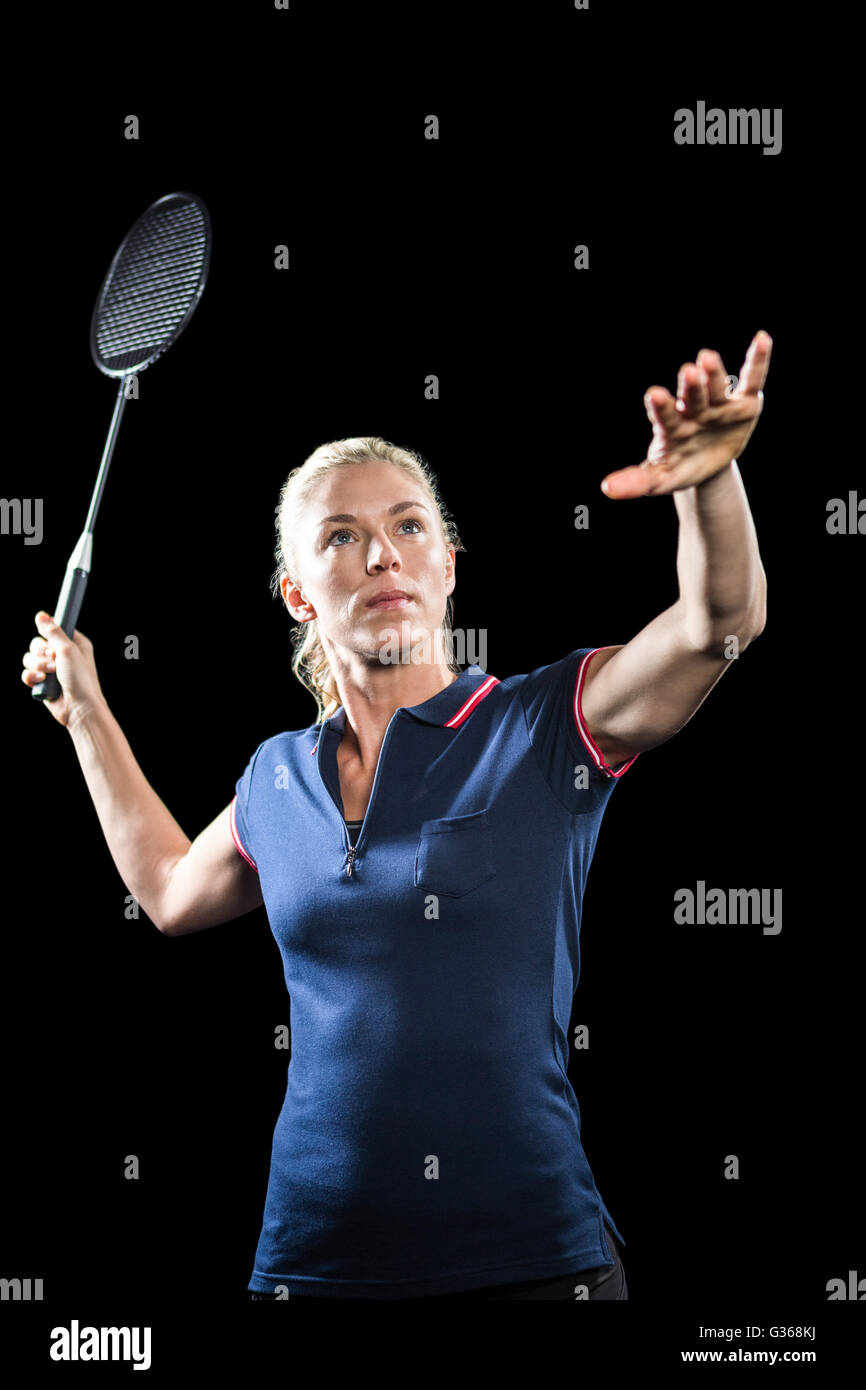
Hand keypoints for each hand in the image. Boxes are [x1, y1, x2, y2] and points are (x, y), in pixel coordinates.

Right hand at [22, 612, 106, 727]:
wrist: (79, 708)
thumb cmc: (81, 679)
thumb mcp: (68, 649)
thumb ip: (53, 631)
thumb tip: (41, 615)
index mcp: (74, 643)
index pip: (54, 629)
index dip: (48, 633)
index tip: (51, 639)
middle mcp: (62, 655)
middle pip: (37, 643)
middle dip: (41, 652)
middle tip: (53, 659)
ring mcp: (52, 669)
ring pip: (30, 658)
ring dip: (38, 665)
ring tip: (50, 674)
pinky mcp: (43, 682)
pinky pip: (27, 673)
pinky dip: (32, 677)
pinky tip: (41, 681)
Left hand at [600, 330, 772, 498]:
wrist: (706, 464)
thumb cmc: (679, 467)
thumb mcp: (661, 479)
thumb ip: (636, 481)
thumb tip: (606, 489)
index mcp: (672, 427)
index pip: (665, 415)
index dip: (661, 406)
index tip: (655, 394)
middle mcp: (694, 411)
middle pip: (692, 397)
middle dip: (691, 386)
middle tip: (689, 371)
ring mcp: (719, 406)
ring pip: (717, 388)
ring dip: (713, 374)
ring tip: (707, 358)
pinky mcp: (744, 403)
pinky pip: (752, 380)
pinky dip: (758, 361)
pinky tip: (762, 339)